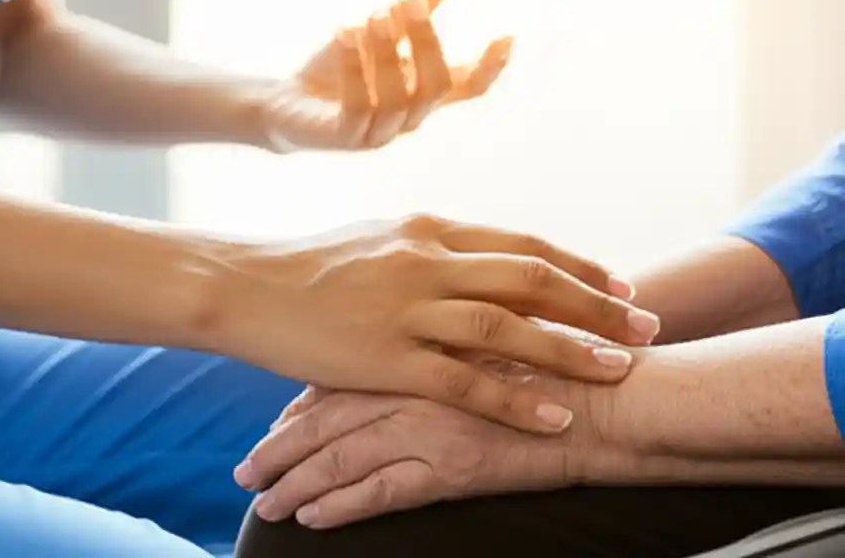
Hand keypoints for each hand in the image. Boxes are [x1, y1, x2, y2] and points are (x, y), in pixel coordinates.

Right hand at [209, 214, 656, 433]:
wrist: (244, 286)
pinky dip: (517, 401)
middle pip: (532, 279)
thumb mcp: (376, 238)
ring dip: (572, 349)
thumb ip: (429, 246)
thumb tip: (477, 257)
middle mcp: (427, 262)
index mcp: (427, 229)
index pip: (522, 245)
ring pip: (509, 328)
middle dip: (597, 305)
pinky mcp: (386, 357)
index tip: (620, 287)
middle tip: (647, 327)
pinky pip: (466, 382)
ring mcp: (406, 309)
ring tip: (621, 370)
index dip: (578, 267)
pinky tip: (556, 418)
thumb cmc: (308, 265)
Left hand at [236, 371, 595, 528]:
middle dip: (279, 446)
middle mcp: (412, 380)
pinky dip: (339, 506)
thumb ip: (451, 343)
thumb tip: (415, 357)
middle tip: (244, 470)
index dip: (302, 403)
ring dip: (293, 482)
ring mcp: (426, 422)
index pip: (340, 376)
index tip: (274, 422)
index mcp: (417, 343)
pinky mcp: (449, 466)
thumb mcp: (497, 336)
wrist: (612, 394)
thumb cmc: (561, 361)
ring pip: (338, 454)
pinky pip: (379, 491)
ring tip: (262, 504)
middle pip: (324, 415)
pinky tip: (310, 520)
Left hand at [260, 0, 512, 152]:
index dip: (491, 69)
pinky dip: (355, 69)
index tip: (505, 38)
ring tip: (373, 14)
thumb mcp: (375, 31)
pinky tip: (345, 32)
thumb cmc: (337, 69)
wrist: (286, 103)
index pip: (468, 88)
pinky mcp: (345, 137)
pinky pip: (358, 107)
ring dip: (387, 52)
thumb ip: (408, 9)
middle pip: (436, 85)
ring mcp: (379, 132)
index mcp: (422, 93)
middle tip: (406, 0)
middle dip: (425, 39)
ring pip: (399, 97)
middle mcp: (408, 116)